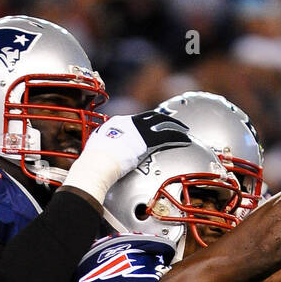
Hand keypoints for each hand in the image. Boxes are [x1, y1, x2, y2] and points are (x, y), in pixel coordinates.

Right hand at [65, 111, 191, 198]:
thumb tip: (102, 154)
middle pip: (152, 117)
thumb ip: (105, 148)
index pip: (136, 120)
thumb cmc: (94, 162)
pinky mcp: (146, 141)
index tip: (154, 125)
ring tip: (185, 131)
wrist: (97, 164)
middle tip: (175, 123)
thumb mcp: (98, 150)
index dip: (148, 122)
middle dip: (165, 119)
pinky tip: (185, 140)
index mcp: (117, 123)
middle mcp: (129, 123)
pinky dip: (178, 137)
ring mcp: (138, 131)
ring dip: (175, 126)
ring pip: (162, 124)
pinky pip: (167, 137)